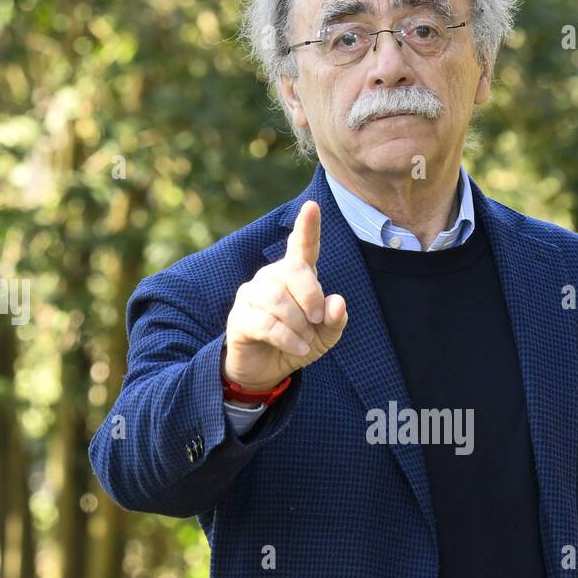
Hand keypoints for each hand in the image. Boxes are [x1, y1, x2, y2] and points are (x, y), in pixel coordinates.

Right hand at [223, 200, 347, 388]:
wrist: (266, 371)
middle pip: (293, 271)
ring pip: (277, 298)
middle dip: (311, 296)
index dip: (307, 227)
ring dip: (298, 323)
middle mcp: (270, 277)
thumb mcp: (325, 336)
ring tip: (305, 341)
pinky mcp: (239, 317)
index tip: (312, 206)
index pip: (302, 246)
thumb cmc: (298, 343)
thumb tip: (337, 301)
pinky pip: (265, 322)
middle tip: (318, 320)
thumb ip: (335, 319)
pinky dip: (287, 337)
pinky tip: (298, 348)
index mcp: (295, 275)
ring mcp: (251, 295)